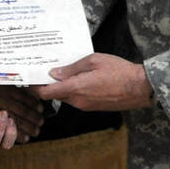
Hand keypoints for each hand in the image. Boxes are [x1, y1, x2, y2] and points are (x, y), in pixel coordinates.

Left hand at [32, 53, 153, 110]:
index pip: (46, 93)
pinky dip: (73, 91)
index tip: (28, 79)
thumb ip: (72, 68)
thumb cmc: (119, 71)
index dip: (34, 88)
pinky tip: (77, 79)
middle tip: (43, 71)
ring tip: (61, 72)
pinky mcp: (94, 107)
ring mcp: (86, 106)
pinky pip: (77, 100)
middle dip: (47, 85)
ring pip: (66, 98)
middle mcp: (78, 101)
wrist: (141, 88)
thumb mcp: (93, 61)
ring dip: (61, 88)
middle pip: (54, 95)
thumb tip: (54, 73)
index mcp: (75, 89)